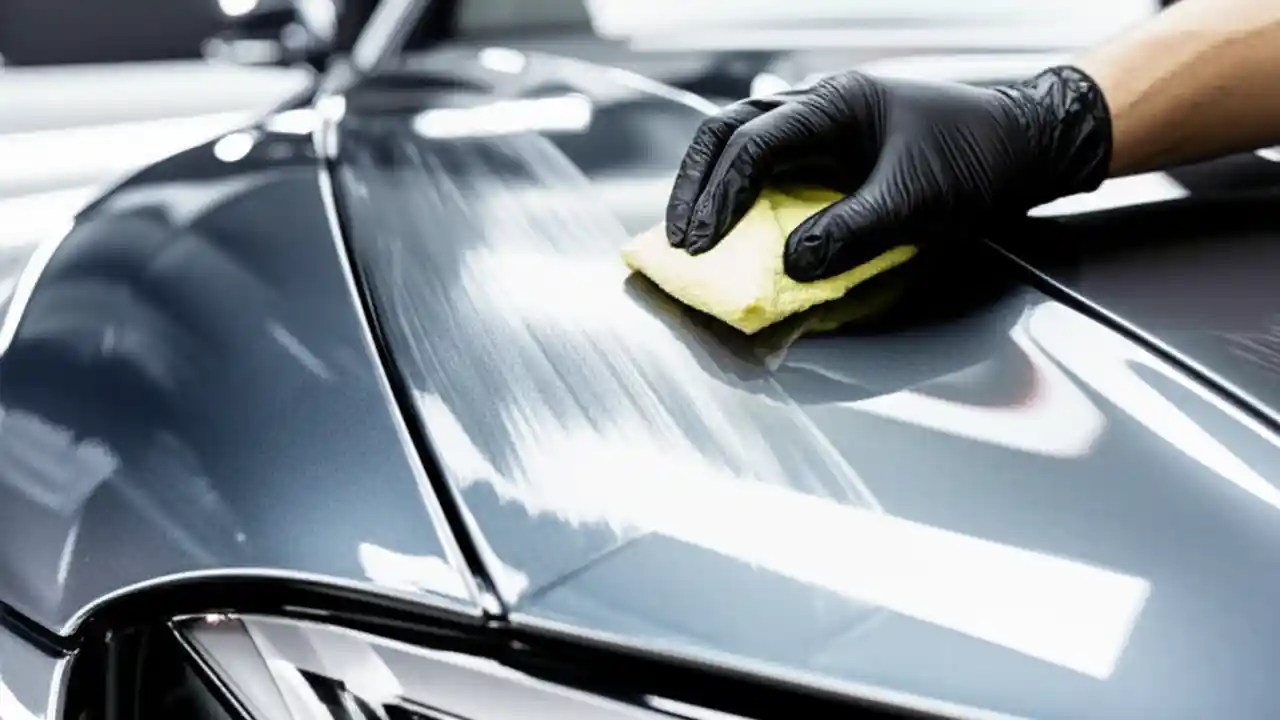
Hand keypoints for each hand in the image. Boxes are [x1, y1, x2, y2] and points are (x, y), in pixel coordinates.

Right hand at [665, 66, 1111, 280]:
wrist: (1023, 145)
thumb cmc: (976, 158)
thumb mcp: (917, 201)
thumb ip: (852, 232)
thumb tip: (791, 263)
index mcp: (835, 105)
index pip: (754, 144)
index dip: (720, 197)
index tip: (701, 244)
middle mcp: (820, 108)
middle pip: (729, 132)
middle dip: (696, 186)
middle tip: (679, 240)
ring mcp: (824, 129)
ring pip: (743, 144)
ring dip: (712, 188)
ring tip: (693, 234)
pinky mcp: (833, 156)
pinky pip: (771, 168)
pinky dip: (743, 197)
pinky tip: (735, 226)